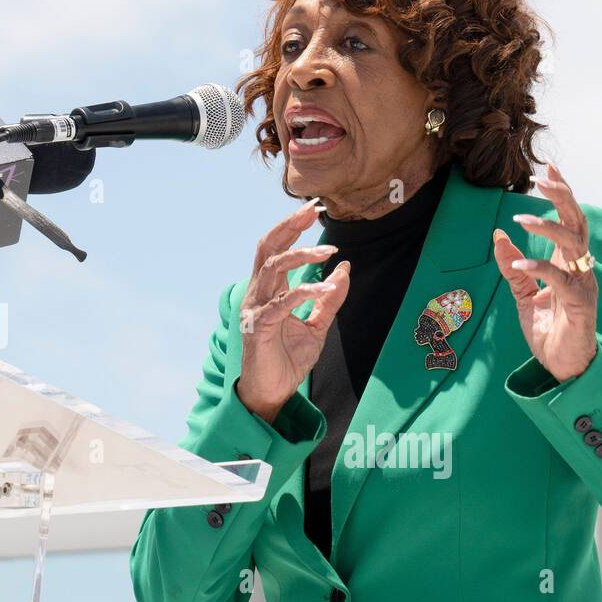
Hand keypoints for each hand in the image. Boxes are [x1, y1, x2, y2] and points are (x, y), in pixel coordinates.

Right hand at [236, 199, 350, 423]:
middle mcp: (258, 294)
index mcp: (268, 290)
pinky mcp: (259, 328)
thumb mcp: (317, 325)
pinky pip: (283, 304)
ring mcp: (256, 309)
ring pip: (272, 268)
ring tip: (328, 252)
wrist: (273, 392)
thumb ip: (329, 298)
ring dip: (301, 256)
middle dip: (289, 226)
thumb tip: (345, 268)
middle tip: (312, 210)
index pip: (276, 248)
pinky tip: (326, 288)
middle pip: (268, 248)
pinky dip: (306, 292)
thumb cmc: (288, 359)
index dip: (293, 226)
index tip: (314, 209)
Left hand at [492, 163, 597, 383]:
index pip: (569, 220)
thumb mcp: (524, 297)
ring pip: (573, 244)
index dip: (563, 194)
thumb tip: (497, 237)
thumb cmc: (549, 332)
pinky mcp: (580, 304)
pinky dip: (538, 268)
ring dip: (547, 228)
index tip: (549, 169)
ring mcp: (584, 284)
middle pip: (577, 223)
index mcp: (569, 263)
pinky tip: (518, 263)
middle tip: (543, 179)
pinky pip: (560, 280)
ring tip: (520, 221)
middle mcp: (581, 268)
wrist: (563, 368)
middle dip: (563, 197)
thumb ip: (513, 268)